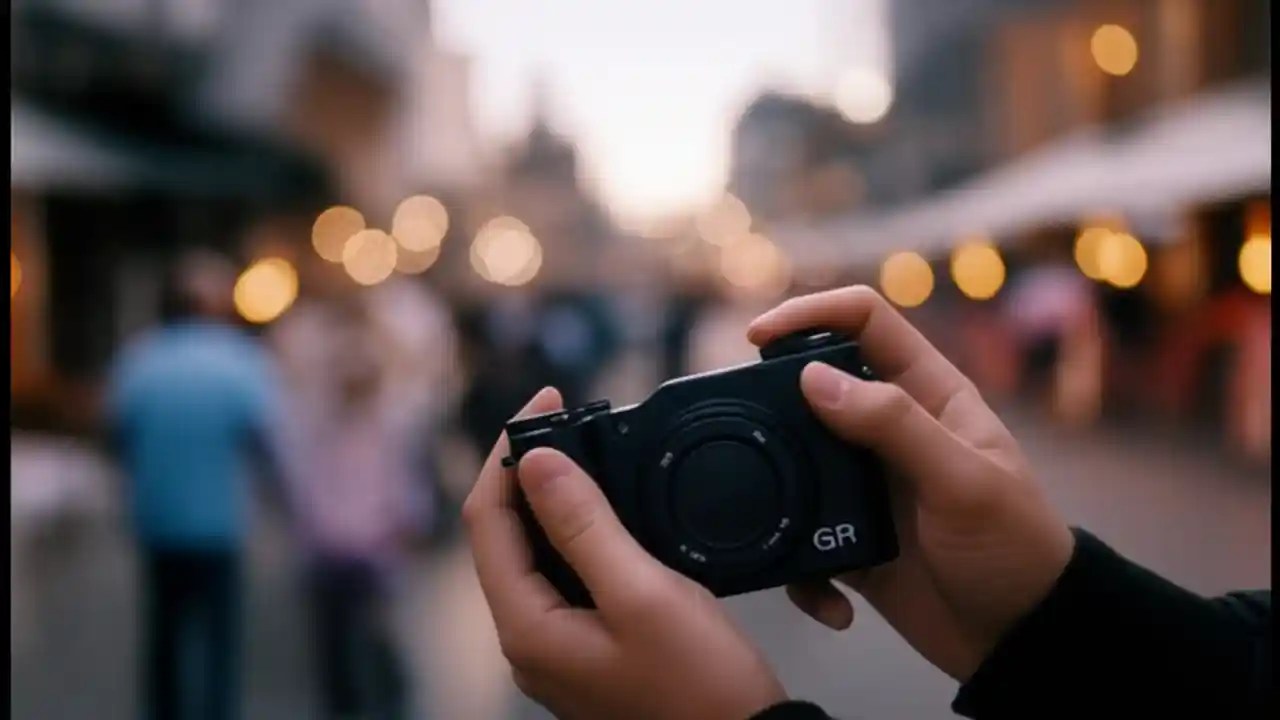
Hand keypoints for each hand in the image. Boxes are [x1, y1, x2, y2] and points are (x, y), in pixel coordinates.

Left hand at [463, 387, 785, 719]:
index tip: (546, 401)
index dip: (507, 452)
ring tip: (588, 447)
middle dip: (528, 470)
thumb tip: (535, 461)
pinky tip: (610, 506)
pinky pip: (566, 574)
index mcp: (526, 627)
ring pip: (536, 552)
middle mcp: (529, 639)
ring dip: (556, 498)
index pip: (487, 520)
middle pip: (505, 535)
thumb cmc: (699, 684)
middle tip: (567, 416)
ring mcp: (557, 646)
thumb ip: (585, 525)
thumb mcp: (642, 592)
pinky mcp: (588, 646)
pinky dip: (580, 531)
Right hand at [749, 286, 1074, 682]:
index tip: (757, 337)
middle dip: (774, 404)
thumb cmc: (1016, 548)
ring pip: (797, 462)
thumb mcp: (963, 481)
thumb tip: (814, 380)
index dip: (810, 313)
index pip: (865, 321)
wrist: (1023, 639)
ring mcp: (867, 485)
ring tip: (778, 521)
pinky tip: (828, 598)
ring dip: (780, 493)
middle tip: (745, 431)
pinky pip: (801, 538)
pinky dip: (801, 570)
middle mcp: (891, 431)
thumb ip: (893, 424)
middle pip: (815, 386)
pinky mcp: (850, 538)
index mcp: (929, 395)